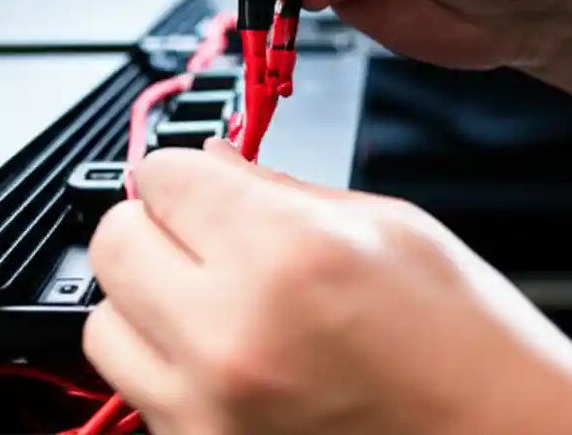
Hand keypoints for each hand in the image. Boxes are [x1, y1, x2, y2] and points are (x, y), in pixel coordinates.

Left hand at [84, 141, 571, 434]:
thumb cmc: (465, 347)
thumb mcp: (386, 226)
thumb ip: (277, 188)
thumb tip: (210, 161)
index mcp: (284, 258)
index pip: (160, 175)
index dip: (186, 171)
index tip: (202, 183)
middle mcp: (230, 340)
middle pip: (112, 244)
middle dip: (155, 227)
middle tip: (203, 238)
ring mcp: (208, 414)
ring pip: (106, 326)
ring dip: (148, 304)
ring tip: (214, 308)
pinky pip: (142, 392)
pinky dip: (169, 369)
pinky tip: (233, 362)